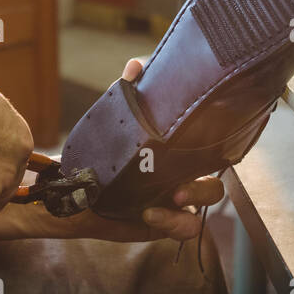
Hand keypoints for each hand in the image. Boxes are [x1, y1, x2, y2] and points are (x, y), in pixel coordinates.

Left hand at [60, 56, 226, 243]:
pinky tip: (149, 214)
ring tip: (171, 199)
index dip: (217, 149)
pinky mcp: (163, 223)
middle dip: (203, 188)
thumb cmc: (101, 154)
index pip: (208, 152)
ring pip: (203, 210)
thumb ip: (128, 93)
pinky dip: (172, 223)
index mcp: (176, 155)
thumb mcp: (115, 122)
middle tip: (180, 187)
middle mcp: (180, 179)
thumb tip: (136, 64)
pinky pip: (185, 229)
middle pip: (213, 186)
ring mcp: (174, 205)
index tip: (209, 141)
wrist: (76, 191)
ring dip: (191, 206)